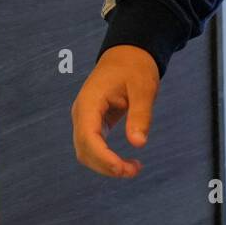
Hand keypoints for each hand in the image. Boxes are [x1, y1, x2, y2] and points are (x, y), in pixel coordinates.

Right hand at [71, 45, 160, 177]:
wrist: (128, 54)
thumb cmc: (135, 67)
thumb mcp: (143, 87)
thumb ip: (140, 114)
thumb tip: (138, 144)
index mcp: (90, 102)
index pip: (88, 136)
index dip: (102, 157)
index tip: (121, 168)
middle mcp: (82, 113)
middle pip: (85, 150)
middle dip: (106, 166)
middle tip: (135, 170)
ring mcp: (84, 119)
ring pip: (87, 152)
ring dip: (106, 166)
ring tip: (134, 168)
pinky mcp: (93, 123)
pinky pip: (94, 147)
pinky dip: (107, 159)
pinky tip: (126, 163)